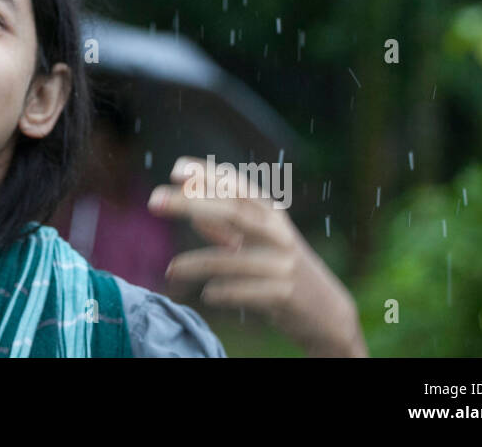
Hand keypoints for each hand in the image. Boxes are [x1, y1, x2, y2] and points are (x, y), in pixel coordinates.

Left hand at [148, 156, 367, 356]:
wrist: (328, 312)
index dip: (207, 174)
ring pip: (230, 258)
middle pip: (230, 210)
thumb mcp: (260, 243)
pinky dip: (222, 292)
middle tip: (153, 200)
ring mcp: (283, 263)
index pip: (237, 185)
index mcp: (271, 215)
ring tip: (171, 270)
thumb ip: (227, 229)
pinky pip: (244, 290)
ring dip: (195, 264)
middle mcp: (278, 233)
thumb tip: (194, 216)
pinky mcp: (285, 294)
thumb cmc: (284, 270)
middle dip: (189, 202)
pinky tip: (207, 294)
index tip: (175, 170)